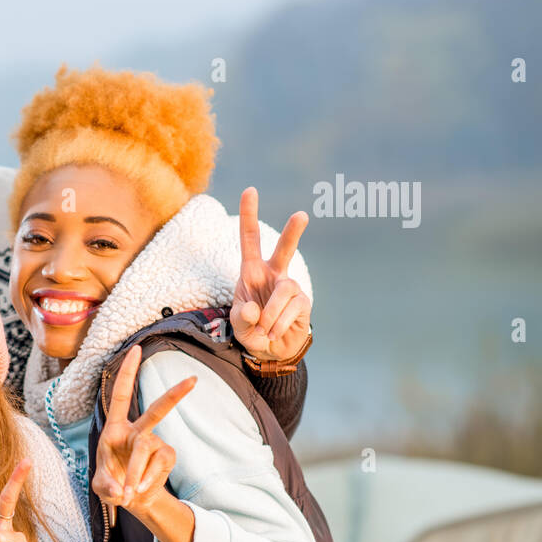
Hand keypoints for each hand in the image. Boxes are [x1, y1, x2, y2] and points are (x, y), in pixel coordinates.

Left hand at [92, 345, 195, 521]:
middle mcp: (136, 431)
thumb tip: (122, 491)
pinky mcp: (167, 457)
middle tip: (193, 380)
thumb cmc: (113, 484)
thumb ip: (106, 488)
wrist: (133, 499)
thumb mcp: (101, 487)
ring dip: (134, 473)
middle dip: (174, 396)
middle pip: (156, 411)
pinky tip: (139, 490)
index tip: (136, 349)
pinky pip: (157, 467)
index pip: (122, 396)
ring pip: (146, 450)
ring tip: (128, 494)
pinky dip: (145, 481)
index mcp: (116, 429)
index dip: (128, 373)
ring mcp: (154, 443)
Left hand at [230, 188, 310, 361]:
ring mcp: (289, 288)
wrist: (270, 351)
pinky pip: (291, 310)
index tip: (250, 190)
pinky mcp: (302, 303)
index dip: (249, 215)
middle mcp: (272, 275)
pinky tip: (272, 333)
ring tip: (263, 329)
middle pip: (284, 250)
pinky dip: (278, 324)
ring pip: (285, 291)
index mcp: (252, 272)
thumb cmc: (251, 329)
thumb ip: (241, 318)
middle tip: (301, 215)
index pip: (249, 239)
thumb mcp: (238, 325)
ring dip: (271, 314)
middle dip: (292, 233)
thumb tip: (254, 309)